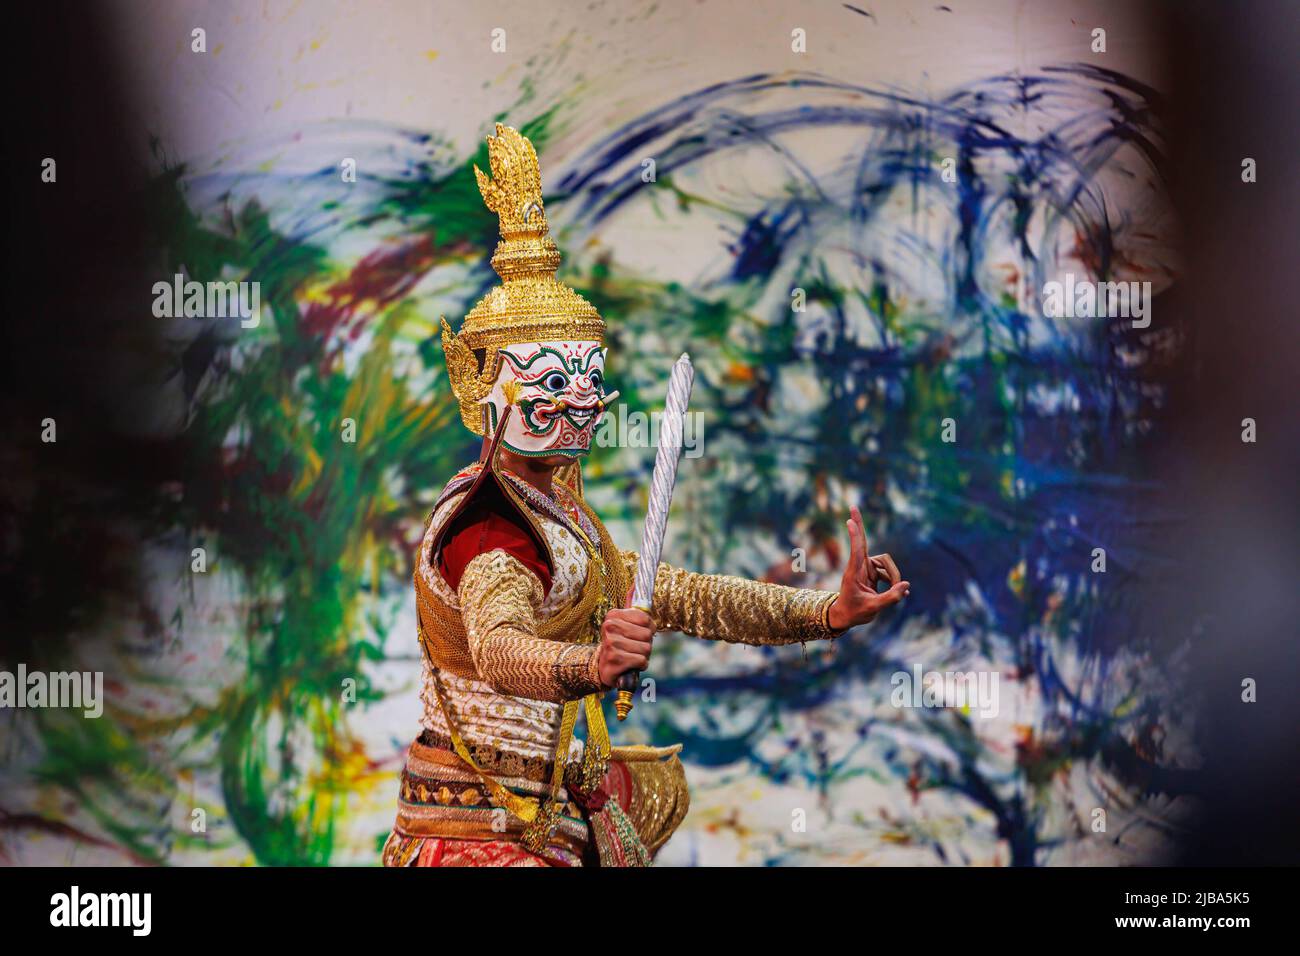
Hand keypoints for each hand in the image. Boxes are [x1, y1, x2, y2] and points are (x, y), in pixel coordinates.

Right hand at [596, 606, 654, 688]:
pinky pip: (641, 661)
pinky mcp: (614, 659)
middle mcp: (609, 626)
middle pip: (647, 635)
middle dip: (646, 644)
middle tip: (634, 647)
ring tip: (631, 655)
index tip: (640, 633)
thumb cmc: (619, 642)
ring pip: (646, 649)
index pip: (646, 618)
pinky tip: (630, 664)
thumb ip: (630, 604)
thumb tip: (635, 584)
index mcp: (613, 615)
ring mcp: (611, 643)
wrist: (604, 666)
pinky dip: (640, 665)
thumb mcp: (623, 622)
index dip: (649, 629)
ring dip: (643, 656)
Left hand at [826, 506, 909, 629]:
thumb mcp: (873, 608)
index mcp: (855, 573)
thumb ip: (890, 598)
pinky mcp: (874, 573)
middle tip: (853, 505)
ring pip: (888, 564)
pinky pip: (890, 573)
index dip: (855, 536)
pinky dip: (896, 582)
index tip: (849, 521)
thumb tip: (906, 586)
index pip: (856, 550)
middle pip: (863, 541)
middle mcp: (860, 567)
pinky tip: (902, 592)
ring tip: (897, 593)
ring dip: (895, 577)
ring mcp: (867, 568)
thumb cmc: (855, 613)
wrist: (848, 617)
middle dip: (860, 524)